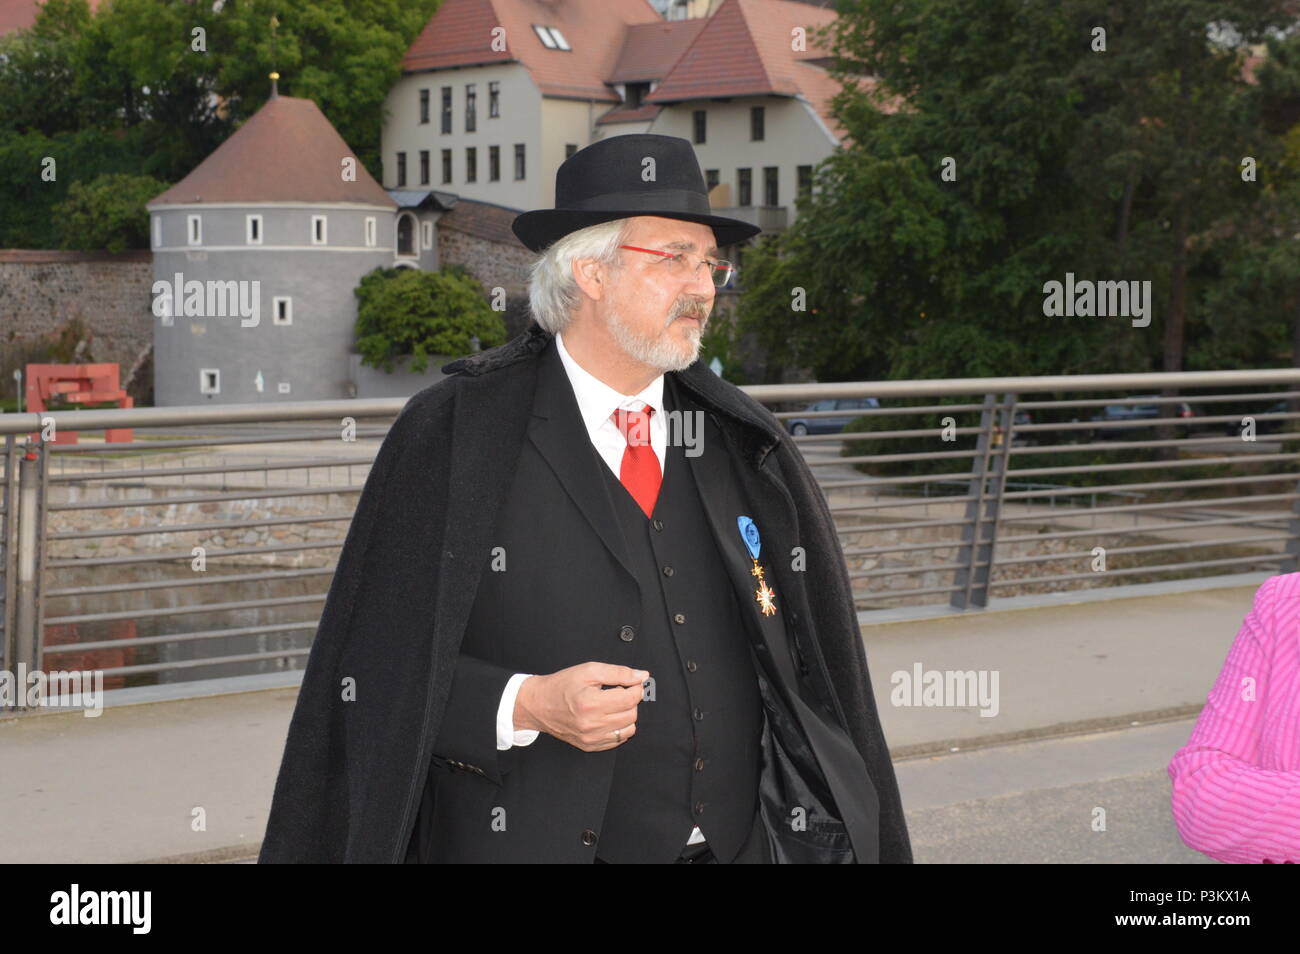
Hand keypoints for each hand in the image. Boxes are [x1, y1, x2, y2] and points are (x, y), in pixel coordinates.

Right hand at [514, 662, 647, 751]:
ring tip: (614, 705)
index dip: (636, 687)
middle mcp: (592, 724)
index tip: (632, 682)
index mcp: (591, 703)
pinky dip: (619, 728)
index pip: (630, 698)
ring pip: (629, 729)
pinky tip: (609, 717)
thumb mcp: (589, 670)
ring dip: (627, 715)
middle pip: (632, 714)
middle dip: (631, 700)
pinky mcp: (590, 746)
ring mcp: (591, 738)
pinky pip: (617, 740)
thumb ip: (618, 672)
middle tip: (620, 691)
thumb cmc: (562, 685)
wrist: (538, 705)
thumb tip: (642, 676)